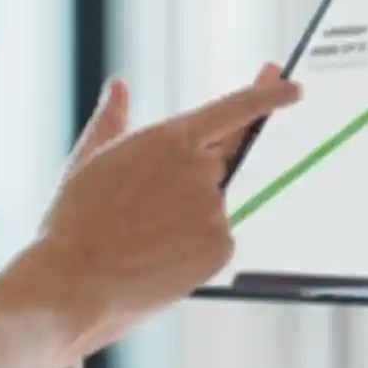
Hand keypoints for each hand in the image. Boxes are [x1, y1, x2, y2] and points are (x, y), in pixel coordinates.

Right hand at [0, 64, 299, 367]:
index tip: (292, 86)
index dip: (267, 94)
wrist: (74, 281)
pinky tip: (155, 256)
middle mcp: (201, 168)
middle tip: (163, 194)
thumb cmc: (75, 219)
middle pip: (221, 158)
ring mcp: (215, 209)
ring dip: (186, 212)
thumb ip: (111, 118)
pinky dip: (192, 245)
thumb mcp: (89, 159)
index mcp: (170, 138)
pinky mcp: (220, 247)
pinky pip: (215, 238)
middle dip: (203, 170)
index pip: (234, 109)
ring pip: (212, 203)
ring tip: (140, 235)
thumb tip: (118, 86)